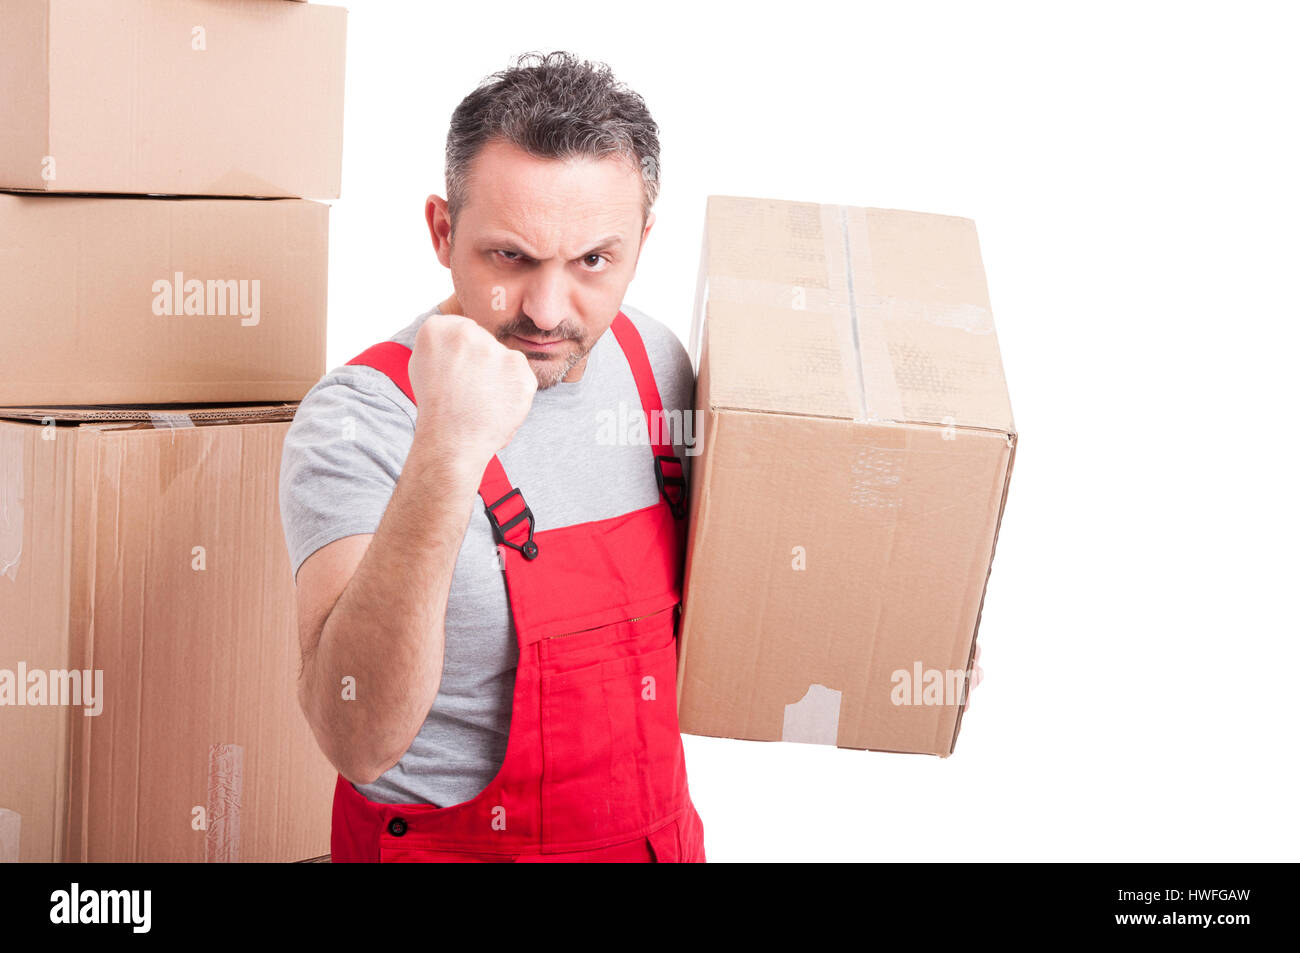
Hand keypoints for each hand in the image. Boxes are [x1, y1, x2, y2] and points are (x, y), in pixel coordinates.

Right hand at [407, 313, 536, 467]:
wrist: (451, 441)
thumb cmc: (435, 406)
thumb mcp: (421, 363)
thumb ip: (443, 341)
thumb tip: (464, 332)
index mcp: (437, 327)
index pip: (462, 329)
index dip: (462, 355)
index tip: (455, 372)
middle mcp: (467, 332)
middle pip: (485, 341)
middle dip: (481, 362)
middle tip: (468, 390)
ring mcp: (496, 350)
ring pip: (504, 358)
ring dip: (498, 375)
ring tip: (481, 400)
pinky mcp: (520, 370)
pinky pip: (521, 375)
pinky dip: (514, 390)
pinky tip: (496, 405)